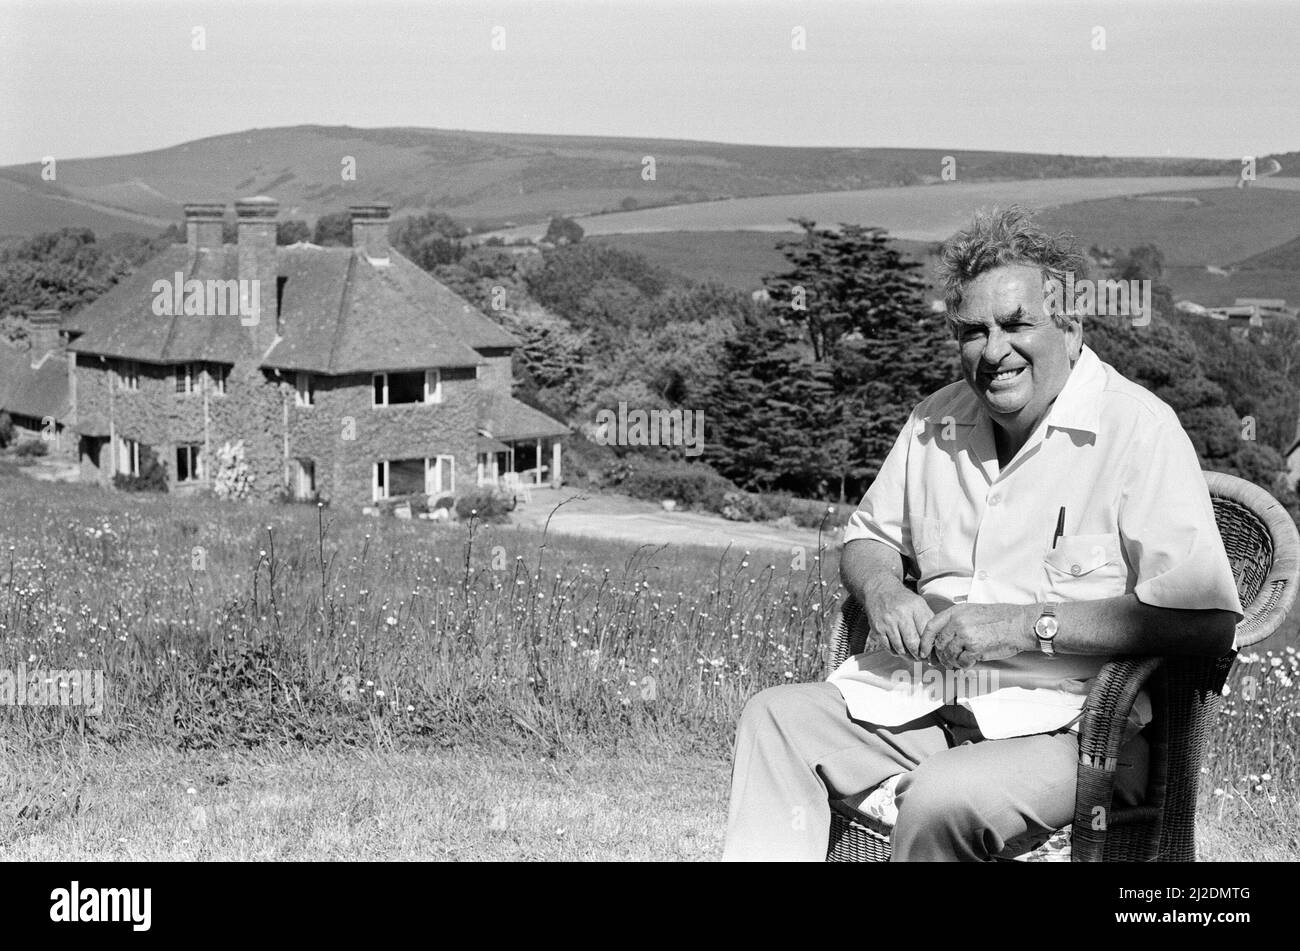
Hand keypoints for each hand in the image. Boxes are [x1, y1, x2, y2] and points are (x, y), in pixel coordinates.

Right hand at [862, 585, 935, 660]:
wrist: (879, 590)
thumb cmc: (902, 599)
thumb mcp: (918, 603)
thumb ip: (928, 619)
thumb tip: (937, 639)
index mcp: (915, 607)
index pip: (925, 633)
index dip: (929, 646)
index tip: (931, 653)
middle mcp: (901, 614)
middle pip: (913, 643)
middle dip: (919, 655)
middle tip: (922, 659)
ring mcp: (888, 622)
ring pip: (900, 648)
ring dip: (907, 656)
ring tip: (912, 657)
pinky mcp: (877, 628)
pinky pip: (888, 647)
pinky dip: (895, 652)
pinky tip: (900, 650)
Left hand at [919, 603, 1034, 667]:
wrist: (1019, 624)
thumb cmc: (1000, 618)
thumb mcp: (973, 611)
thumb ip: (956, 621)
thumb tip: (943, 637)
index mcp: (956, 611)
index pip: (931, 626)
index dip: (925, 641)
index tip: (923, 650)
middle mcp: (958, 622)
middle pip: (938, 643)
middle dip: (940, 655)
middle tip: (944, 661)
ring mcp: (965, 635)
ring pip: (948, 654)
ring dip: (951, 662)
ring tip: (958, 663)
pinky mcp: (975, 648)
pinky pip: (962, 661)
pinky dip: (964, 665)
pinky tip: (969, 662)